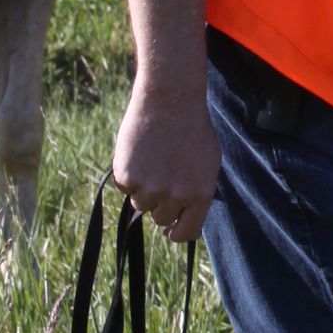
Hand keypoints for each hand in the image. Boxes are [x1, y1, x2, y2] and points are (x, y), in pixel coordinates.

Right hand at [112, 78, 220, 243]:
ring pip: (140, 204)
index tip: (170, 231)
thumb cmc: (192, 128)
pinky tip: (138, 152)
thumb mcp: (208, 163)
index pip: (186, 233)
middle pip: (160, 218)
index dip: (176, 233)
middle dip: (160, 203)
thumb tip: (186, 216)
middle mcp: (176, 196)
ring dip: (143, 188)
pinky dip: (127, 174)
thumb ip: (198, 192)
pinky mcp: (128, 177)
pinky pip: (124, 187)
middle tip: (161, 175)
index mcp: (200, 194)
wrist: (170, 100)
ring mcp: (151, 188)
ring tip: (152, 159)